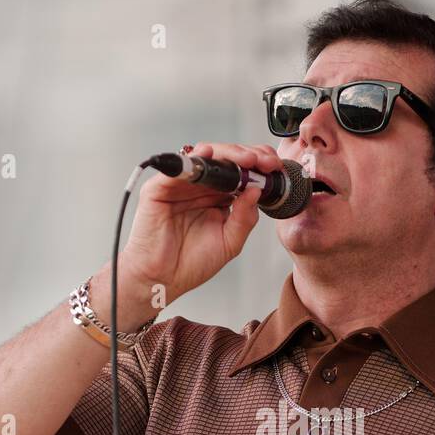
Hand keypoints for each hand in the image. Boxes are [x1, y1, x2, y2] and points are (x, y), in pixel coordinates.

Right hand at [119, 142, 283, 302]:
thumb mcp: (230, 242)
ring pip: (204, 157)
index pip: (239, 172)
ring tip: (247, 160)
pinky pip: (176, 168)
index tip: (275, 168)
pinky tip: (209, 156)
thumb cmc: (190, 263)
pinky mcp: (159, 188)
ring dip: (228, 154)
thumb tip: (256, 190)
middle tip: (265, 161)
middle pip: (225, 159)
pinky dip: (193, 160)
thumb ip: (245, 217)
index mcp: (217, 198)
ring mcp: (179, 185)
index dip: (258, 166)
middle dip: (248, 156)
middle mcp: (199, 188)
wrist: (162, 280)